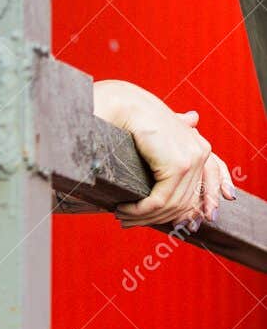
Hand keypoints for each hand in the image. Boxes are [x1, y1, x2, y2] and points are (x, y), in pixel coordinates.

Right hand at [92, 79, 237, 229]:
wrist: (123, 104)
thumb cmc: (135, 113)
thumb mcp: (162, 125)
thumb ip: (180, 124)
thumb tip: (194, 117)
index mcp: (199, 146)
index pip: (205, 187)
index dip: (193, 208)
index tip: (181, 224)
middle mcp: (201, 152)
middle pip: (184, 202)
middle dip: (156, 218)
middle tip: (129, 222)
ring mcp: (193, 159)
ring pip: (171, 205)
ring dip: (143, 216)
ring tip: (123, 216)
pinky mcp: (178, 166)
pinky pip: (160, 200)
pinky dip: (140, 210)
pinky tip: (125, 209)